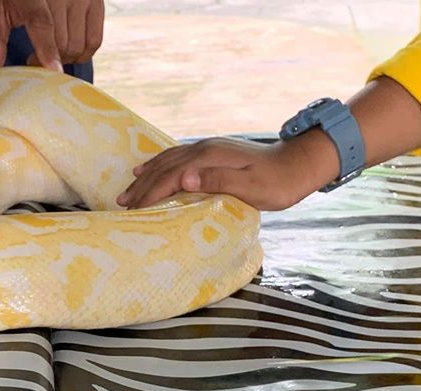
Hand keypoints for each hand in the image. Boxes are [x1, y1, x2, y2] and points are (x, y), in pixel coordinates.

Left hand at [0, 0, 104, 71]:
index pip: (43, 24)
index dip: (47, 50)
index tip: (53, 72)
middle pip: (63, 43)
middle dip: (49, 60)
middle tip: (33, 60)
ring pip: (79, 46)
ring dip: (65, 59)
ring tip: (49, 53)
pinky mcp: (97, 2)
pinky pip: (95, 41)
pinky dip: (82, 53)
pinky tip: (68, 50)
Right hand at [117, 132, 340, 211]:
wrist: (299, 164)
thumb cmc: (277, 183)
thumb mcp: (251, 188)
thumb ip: (217, 181)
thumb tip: (184, 178)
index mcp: (209, 159)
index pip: (170, 177)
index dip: (149, 193)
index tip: (133, 211)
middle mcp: (204, 149)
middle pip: (163, 167)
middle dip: (141, 186)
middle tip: (121, 205)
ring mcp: (207, 148)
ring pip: (166, 160)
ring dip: (145, 176)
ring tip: (127, 191)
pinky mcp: (211, 152)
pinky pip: (175, 156)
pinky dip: (158, 164)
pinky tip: (149, 169)